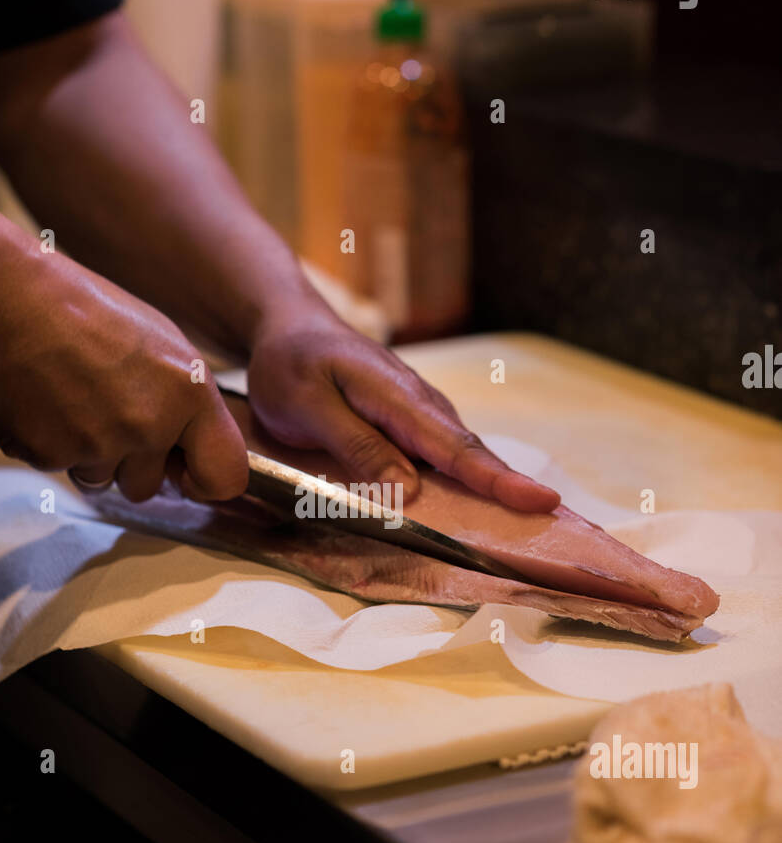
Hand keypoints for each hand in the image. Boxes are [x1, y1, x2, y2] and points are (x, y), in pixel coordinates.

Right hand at [0, 244, 247, 502]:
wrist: (8, 298)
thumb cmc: (87, 312)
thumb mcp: (164, 346)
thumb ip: (186, 403)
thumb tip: (195, 448)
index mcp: (189, 394)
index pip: (225, 477)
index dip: (205, 481)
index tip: (187, 473)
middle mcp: (149, 425)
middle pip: (150, 488)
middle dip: (130, 464)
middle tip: (105, 412)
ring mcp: (98, 444)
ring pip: (102, 481)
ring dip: (89, 455)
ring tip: (72, 401)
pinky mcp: (49, 454)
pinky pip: (59, 468)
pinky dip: (50, 443)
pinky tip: (43, 402)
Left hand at [247, 304, 560, 510]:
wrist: (290, 325)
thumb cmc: (291, 365)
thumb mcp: (307, 406)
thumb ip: (358, 446)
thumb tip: (410, 491)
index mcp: (396, 396)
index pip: (453, 446)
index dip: (496, 478)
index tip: (540, 499)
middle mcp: (419, 402)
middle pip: (470, 451)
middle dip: (512, 485)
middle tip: (553, 516)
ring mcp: (419, 409)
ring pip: (460, 453)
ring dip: (494, 484)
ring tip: (530, 516)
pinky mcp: (411, 420)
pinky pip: (444, 452)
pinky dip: (468, 475)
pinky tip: (482, 500)